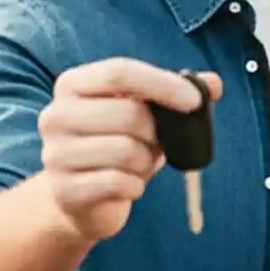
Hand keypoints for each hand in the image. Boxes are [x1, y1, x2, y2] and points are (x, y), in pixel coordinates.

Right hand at [36, 58, 221, 241]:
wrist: (78, 198)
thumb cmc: (115, 143)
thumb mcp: (143, 112)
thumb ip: (177, 92)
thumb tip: (214, 84)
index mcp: (73, 84)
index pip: (120, 72)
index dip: (162, 84)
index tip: (193, 100)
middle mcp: (55, 115)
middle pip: (128, 114)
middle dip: (156, 132)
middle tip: (156, 142)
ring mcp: (55, 154)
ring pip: (126, 151)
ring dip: (146, 162)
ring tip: (139, 164)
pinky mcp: (65, 190)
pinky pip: (119, 183)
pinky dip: (136, 186)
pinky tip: (127, 185)